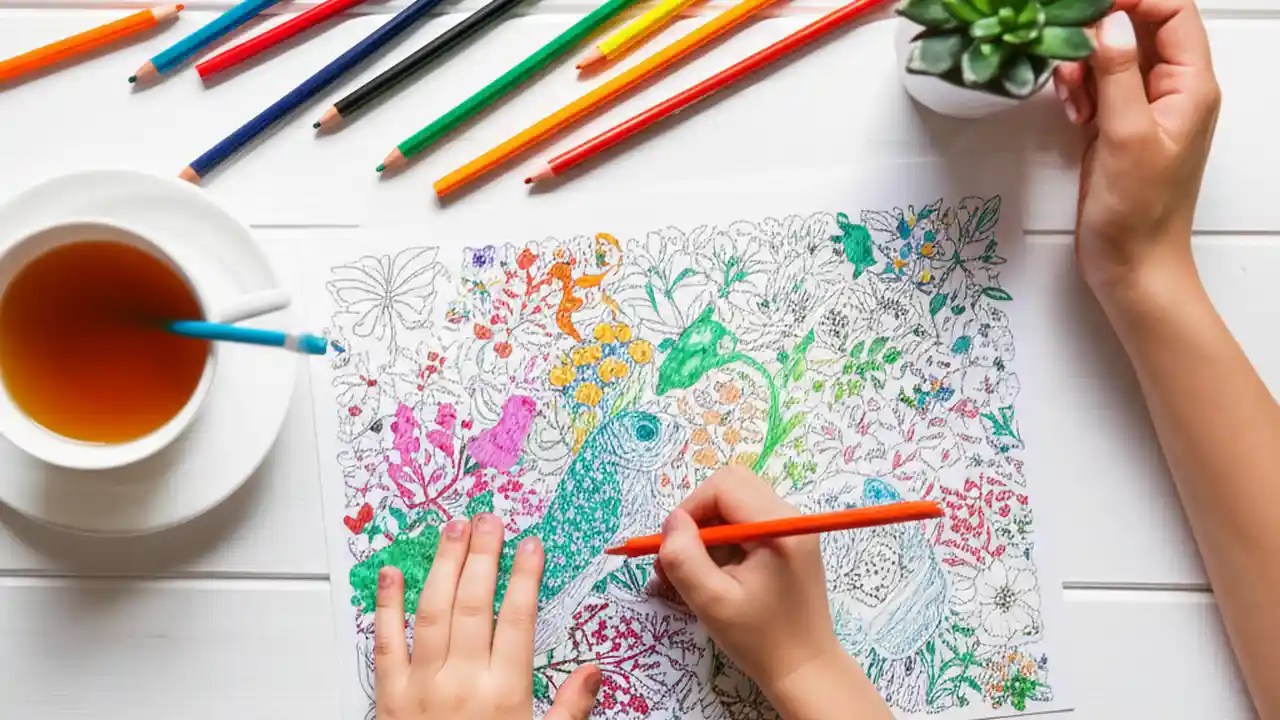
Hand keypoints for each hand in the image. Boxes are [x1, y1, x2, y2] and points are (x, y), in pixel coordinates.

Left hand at [374, 514, 600, 719]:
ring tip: (452, 530)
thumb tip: (593, 672)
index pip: (518, 618)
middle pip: (475, 602)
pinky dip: (385, 605)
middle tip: (489, 519)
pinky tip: (391, 573)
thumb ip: (568, 710)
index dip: (525, 576)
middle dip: (483, 555)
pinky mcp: (388, 698)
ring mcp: (421, 687)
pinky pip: (385, 643)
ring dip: (443, 565)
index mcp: (504, 693)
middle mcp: (461, 682)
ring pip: (433, 611)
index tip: (530, 545)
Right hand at [655, 467, 888, 718]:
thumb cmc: (760, 639)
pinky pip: (746, 521)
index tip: (672, 546)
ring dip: (708, 528)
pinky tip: (714, 573)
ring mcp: (792, 528)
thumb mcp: (712, 602)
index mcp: (778, 527)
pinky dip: (723, 539)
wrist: (805, 670)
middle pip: (731, 486)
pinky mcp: (788, 541)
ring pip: (737, 502)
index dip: (689, 508)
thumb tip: (672, 521)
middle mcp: (790, 517)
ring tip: (692, 571)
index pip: (724, 486)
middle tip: (680, 554)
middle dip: (698, 515)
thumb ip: (684, 558)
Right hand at [1053, 0, 1220, 298]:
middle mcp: (1171, 92)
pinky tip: (1072, 110)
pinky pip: (1097, 87)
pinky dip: (1079, 89)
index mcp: (1190, 87)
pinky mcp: (1115, 127)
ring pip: (1111, 57)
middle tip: (1067, 45)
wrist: (1131, 266)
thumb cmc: (1140, 214)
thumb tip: (1109, 22)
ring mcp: (1142, 109)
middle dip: (1099, 32)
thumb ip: (1118, 75)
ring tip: (1071, 92)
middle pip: (1138, 30)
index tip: (1092, 5)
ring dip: (1084, 64)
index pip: (1173, 13)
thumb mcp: (1128, 136)